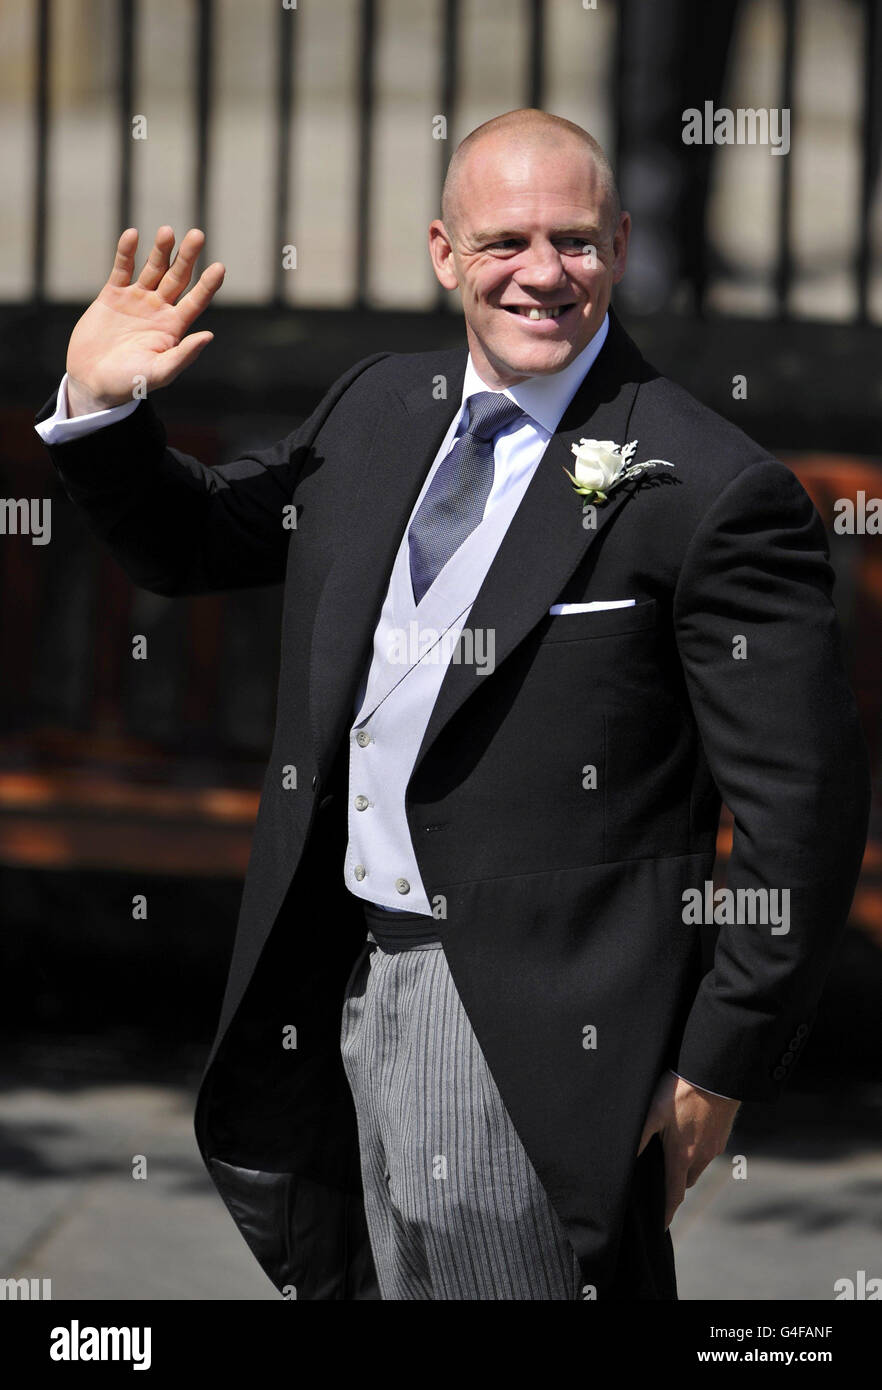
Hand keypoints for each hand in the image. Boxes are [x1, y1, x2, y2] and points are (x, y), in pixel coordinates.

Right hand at [65, 226, 224, 414]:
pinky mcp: (112, 295)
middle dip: (187, 257)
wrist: (92, 382)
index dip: (208, 285)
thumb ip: (183, 355)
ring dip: (161, 250)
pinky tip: (133, 235)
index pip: (196, 301)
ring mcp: (136, 300)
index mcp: (173, 328)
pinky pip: (122, 268)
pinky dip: (126, 252)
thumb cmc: (129, 384)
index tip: (219, 267)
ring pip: (153, 268)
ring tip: (167, 232)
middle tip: (198, 235)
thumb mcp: (159, 373)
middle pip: (177, 278)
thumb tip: (209, 335)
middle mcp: (158, 310)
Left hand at [638, 1070, 739, 1229]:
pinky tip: (691, 1134)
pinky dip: (699, 1151)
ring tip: (674, 1156)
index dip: (666, 1213)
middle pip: (686, 1182)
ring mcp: (714, 1146)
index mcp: (681, 1157)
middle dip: (675, 1187)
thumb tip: (624, 1161)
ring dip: (687, 1167)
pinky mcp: (723, 1134)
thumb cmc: (680, 1092)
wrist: (714, 1075)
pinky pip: (709, 1151)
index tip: (661, 1226)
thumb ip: (639, 1138)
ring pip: (698, 1166)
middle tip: (662, 1184)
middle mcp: (700, 1157)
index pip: (674, 1195)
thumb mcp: (653, 1112)